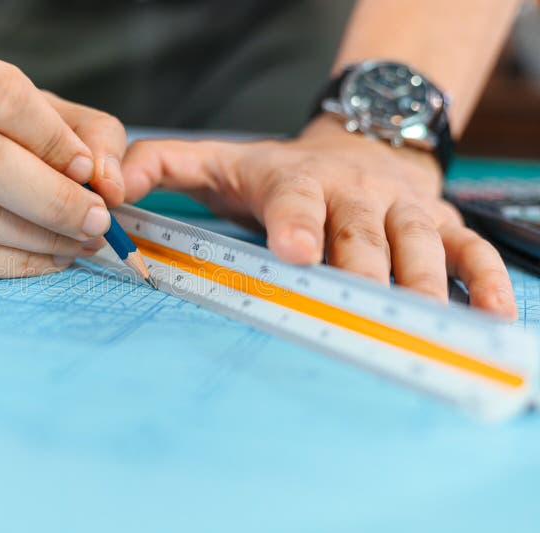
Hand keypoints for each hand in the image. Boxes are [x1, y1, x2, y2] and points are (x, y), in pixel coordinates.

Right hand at [0, 36, 126, 277]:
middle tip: (97, 222)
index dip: (54, 139)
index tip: (90, 173)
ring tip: (78, 244)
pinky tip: (42, 261)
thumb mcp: (22, 113)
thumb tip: (111, 182)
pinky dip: (8, 265)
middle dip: (54, 199)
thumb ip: (82, 132)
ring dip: (38, 238)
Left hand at [122, 115, 516, 319]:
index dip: (298, 223)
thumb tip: (109, 187)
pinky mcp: (439, 224)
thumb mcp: (215, 162)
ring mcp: (401, 209)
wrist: (352, 151)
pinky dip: (481, 279)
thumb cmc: (276, 173)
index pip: (297, 199)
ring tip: (422, 317)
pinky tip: (487, 313)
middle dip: (363, 261)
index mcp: (296, 181)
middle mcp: (354, 193)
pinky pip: (468, 250)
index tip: (295, 252)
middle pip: (362, 228)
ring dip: (422, 279)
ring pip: (420, 240)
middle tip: (363, 298)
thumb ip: (160, 167)